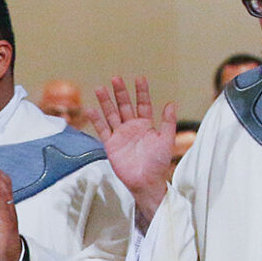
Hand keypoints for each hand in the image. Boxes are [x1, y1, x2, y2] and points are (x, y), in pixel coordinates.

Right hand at [94, 76, 177, 229]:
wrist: (146, 181)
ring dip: (105, 102)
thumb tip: (171, 103)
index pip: (143, 103)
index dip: (141, 91)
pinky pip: (102, 130)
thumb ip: (168, 122)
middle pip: (124, 105)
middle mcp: (132, 127)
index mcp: (146, 125)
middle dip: (120, 92)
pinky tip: (91, 110)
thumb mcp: (167, 140)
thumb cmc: (158, 163)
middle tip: (115, 79)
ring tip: (99, 88)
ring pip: (111, 114)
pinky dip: (96, 120)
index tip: (139, 78)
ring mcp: (120, 135)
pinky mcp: (110, 144)